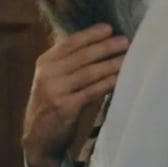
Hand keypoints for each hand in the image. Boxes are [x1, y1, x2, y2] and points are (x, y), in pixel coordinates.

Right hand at [20, 25, 126, 166]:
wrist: (39, 138)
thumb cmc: (52, 105)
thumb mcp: (52, 80)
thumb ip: (69, 64)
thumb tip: (100, 45)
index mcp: (44, 63)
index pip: (69, 43)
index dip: (90, 34)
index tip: (109, 28)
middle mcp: (48, 74)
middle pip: (82, 56)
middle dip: (105, 47)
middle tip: (125, 41)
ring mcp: (55, 91)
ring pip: (89, 73)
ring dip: (111, 64)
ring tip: (128, 58)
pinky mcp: (65, 107)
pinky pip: (92, 91)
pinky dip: (107, 83)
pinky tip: (120, 78)